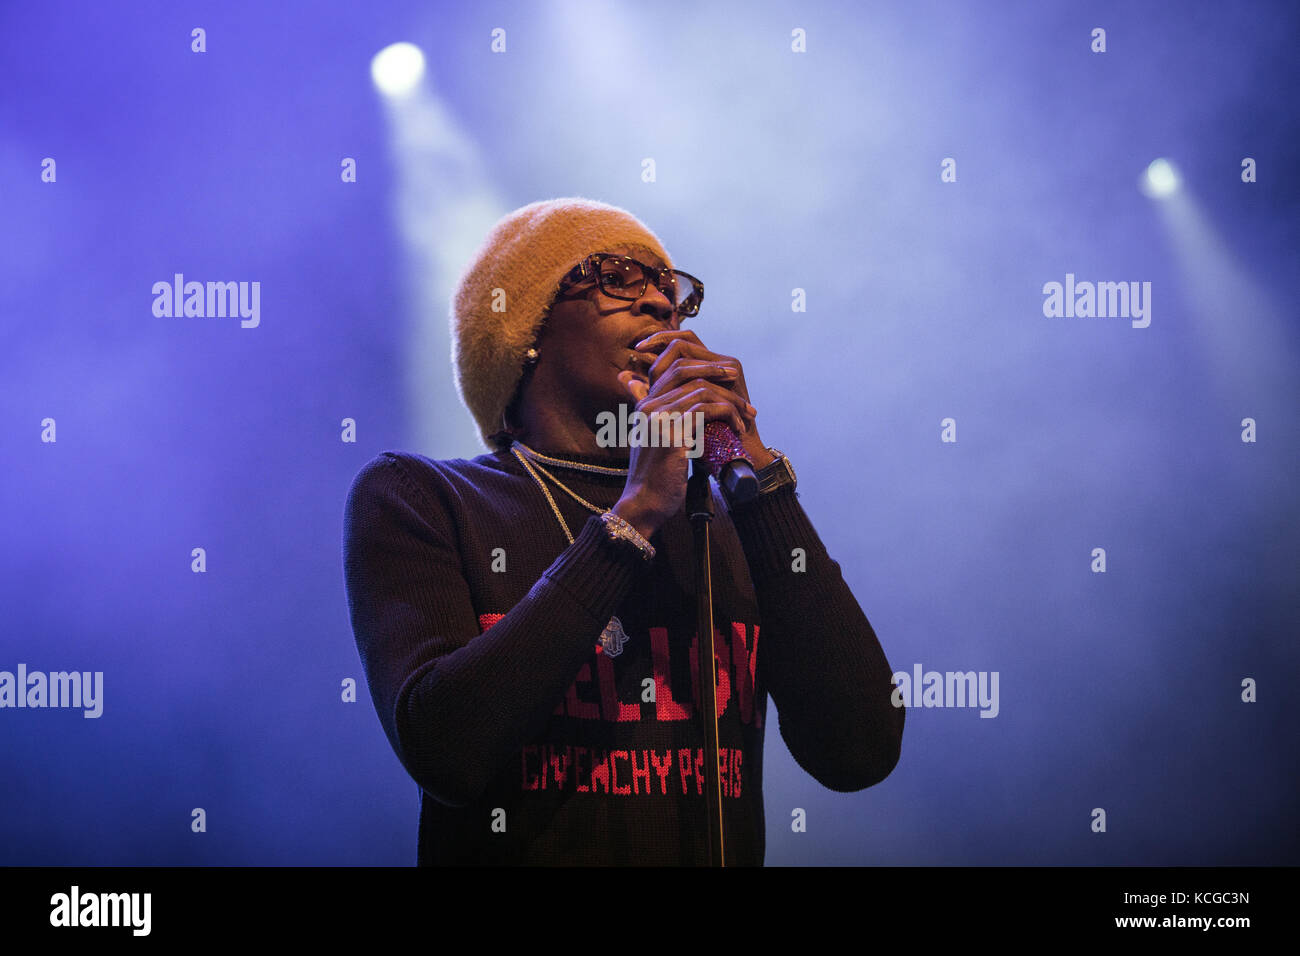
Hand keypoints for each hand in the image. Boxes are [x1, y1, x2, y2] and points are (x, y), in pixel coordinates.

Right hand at [610, 330, 772, 538]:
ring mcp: (659, 419)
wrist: (644, 504)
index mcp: (643, 405)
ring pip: (702, 390)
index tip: (726, 377)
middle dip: (718, 374)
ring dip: (730, 400)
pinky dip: (728, 414)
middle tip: (740, 386)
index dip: (703, 368)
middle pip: (687, 372)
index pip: (674, 369)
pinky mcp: (673, 434)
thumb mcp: (652, 440)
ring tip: (746, 415)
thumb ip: (659, 418)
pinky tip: (737, 428)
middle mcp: (648, 407)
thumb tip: (655, 395)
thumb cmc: (653, 476)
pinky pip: (706, 410)